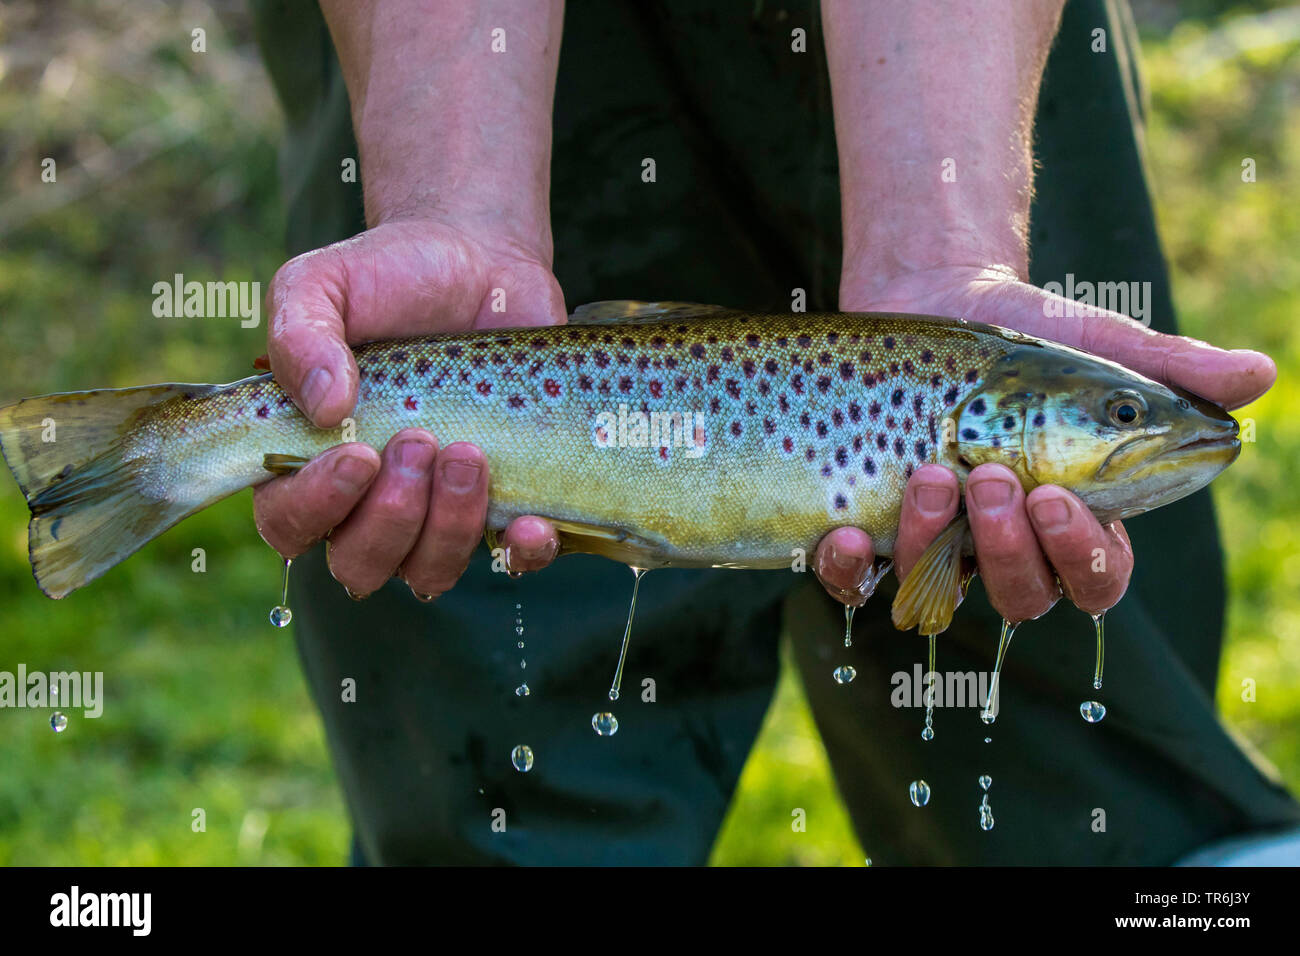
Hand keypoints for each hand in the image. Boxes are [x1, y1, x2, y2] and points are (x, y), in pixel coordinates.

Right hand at [252, 220, 562, 600]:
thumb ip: (299, 334)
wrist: (479, 261)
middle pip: (359, 564)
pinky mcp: (507, 501)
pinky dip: (523, 553)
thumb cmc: (388, 277)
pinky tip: (531, 522)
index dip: (316, 507)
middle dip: (390, 518)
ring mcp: (439, 508)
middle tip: (419, 441)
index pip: (288, 523)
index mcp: (307, 459)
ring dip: (448, 527)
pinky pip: (514, 560)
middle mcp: (369, 500)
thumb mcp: (322, 283)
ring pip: (430, 571)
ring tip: (469, 452)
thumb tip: (325, 407)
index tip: (359, 455)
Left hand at [814, 266, 1274, 621]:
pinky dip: (848, 572)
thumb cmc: (1028, 334)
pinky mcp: (869, 528)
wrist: (933, 298)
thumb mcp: (1097, 345)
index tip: (1057, 497)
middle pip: (1022, 595)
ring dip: (933, 544)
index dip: (1082, 556)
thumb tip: (1260, 380)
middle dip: (1007, 548)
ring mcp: (935, 541)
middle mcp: (1005, 545)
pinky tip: (847, 534)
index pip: (1096, 577)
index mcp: (1073, 518)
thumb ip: (1169, 367)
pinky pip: (856, 583)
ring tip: (930, 470)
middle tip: (992, 477)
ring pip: (941, 591)